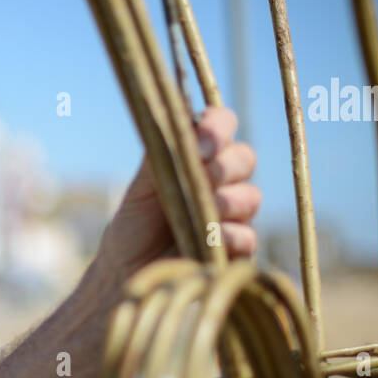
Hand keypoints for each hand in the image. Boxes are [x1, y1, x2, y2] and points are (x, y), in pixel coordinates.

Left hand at [94, 106, 260, 282]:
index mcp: (200, 157)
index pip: (222, 126)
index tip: (201, 143)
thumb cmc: (133, 223)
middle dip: (226, 164)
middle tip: (204, 172)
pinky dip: (232, 234)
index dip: (218, 127)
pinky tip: (215, 236)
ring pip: (251, 196)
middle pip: (244, 158)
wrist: (126, 271)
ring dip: (229, 199)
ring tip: (207, 207)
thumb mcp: (142, 185)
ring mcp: (233, 215)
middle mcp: (222, 182)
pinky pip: (248, 237)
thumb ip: (161, 151)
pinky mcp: (236, 250)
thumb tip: (173, 106)